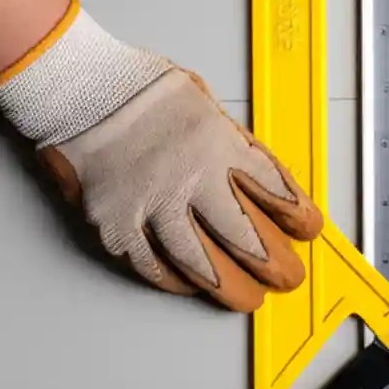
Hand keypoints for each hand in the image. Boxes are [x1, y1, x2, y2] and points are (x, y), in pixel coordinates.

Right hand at [0, 0, 322, 312]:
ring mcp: (149, 205)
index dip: (297, 215)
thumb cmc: (139, 90)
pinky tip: (192, 286)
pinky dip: (176, 281)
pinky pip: (151, 265)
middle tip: (288, 278)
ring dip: (230, 286)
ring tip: (248, 298)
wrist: (79, 90)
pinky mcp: (115, 223)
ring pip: (200, 263)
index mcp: (217, 144)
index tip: (309, 229)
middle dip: (274, 265)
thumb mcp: (203, 102)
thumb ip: (232, 143)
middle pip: (245, 238)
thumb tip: (262, 180)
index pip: (274, 189)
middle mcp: (188, 179)